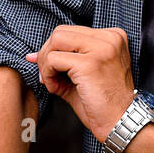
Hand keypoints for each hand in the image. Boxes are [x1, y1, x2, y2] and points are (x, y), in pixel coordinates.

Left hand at [26, 25, 134, 141]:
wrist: (120, 121)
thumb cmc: (103, 101)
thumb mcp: (84, 73)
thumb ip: (63, 61)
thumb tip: (33, 55)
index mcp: (112, 36)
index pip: (71, 31)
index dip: (55, 50)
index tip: (51, 69)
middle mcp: (109, 38)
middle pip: (61, 32)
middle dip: (47, 54)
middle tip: (48, 76)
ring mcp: (101, 49)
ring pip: (56, 40)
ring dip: (46, 63)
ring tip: (53, 82)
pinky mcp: (89, 64)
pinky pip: (54, 59)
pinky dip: (48, 75)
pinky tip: (56, 88)